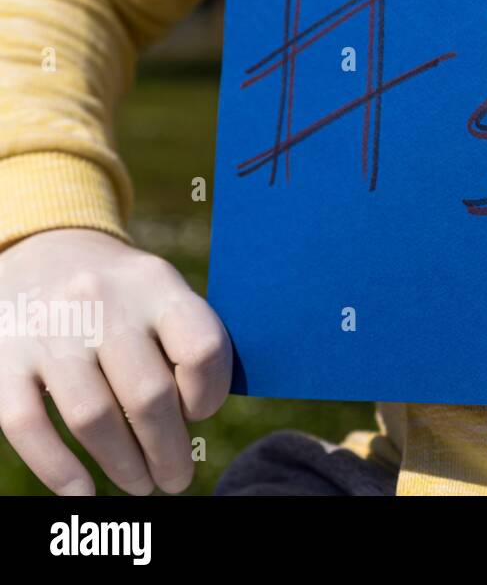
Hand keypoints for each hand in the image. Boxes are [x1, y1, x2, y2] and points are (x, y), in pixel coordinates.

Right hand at [0, 229, 230, 494]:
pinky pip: (27, 424)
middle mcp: (101, 302)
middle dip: (169, 450)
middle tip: (177, 478)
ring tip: (141, 485)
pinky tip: (83, 491)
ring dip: (122, 464)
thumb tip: (199, 420)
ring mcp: (47, 330)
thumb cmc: (125, 292)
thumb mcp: (164, 293)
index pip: (201, 348)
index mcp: (155, 285)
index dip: (210, 393)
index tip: (202, 414)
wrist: (46, 250)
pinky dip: (57, 468)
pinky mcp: (2, 357)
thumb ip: (187, 340)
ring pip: (92, 418)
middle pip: (148, 395)